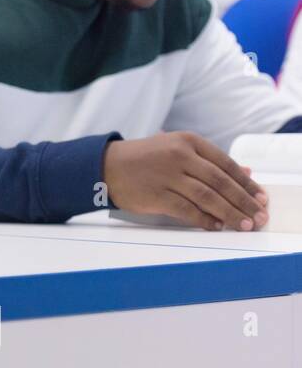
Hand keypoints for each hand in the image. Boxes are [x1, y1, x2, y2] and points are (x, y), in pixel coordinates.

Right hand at [103, 132, 268, 230]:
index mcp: (188, 141)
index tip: (261, 198)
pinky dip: (204, 219)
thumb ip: (210, 161)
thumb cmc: (145, 159)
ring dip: (229, 213)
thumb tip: (245, 173)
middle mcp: (179, 156)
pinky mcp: (156, 194)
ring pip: (207, 197)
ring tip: (243, 225)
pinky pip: (186, 210)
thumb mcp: (178, 149)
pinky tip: (215, 226)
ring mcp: (167, 175)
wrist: (106, 165)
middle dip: (243, 202)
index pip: (226, 164)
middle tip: (258, 216)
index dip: (246, 184)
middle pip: (221, 182)